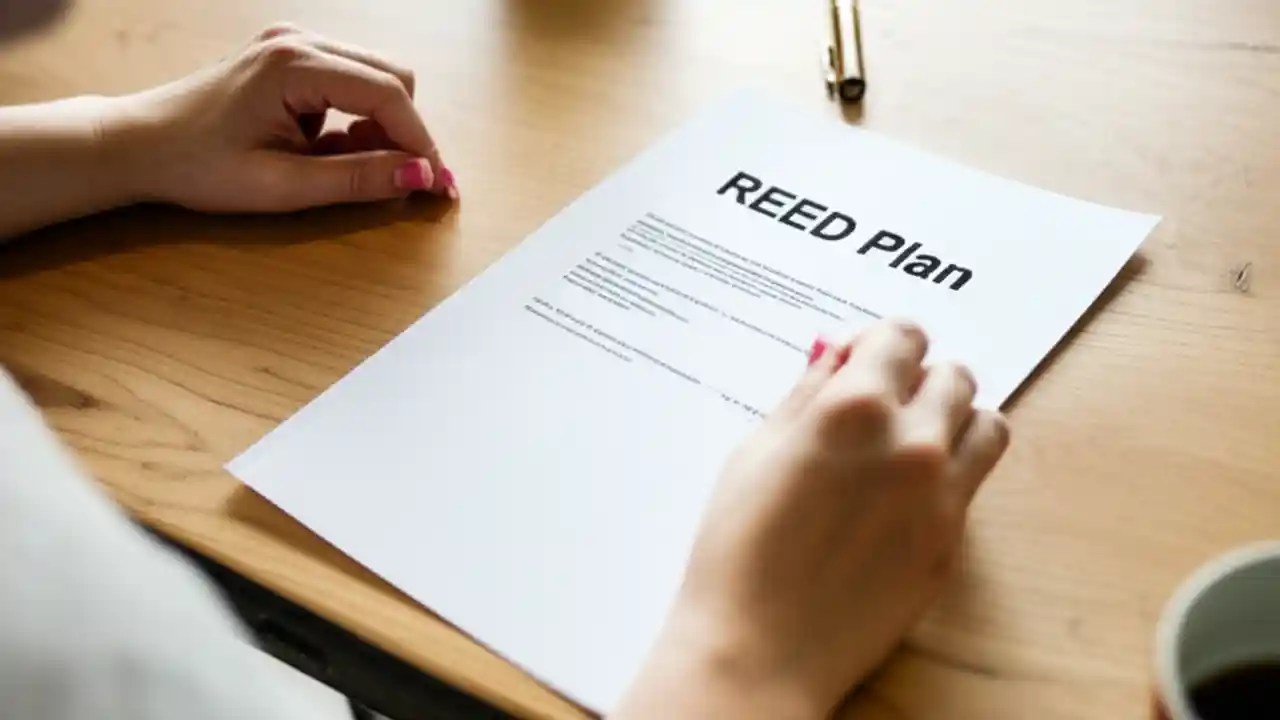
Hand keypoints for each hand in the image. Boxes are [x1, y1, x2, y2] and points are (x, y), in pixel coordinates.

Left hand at [101, 23, 455, 212]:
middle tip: (405, 183)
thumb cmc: (198, 166)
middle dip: (408, 132)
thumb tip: (421, 177)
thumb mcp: (282, 186)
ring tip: (361, 169)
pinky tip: (336, 149)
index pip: (389, 94)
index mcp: (294, 65)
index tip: (436, 185)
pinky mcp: (292, 57)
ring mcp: (295, 43)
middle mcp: (300, 40)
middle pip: (393, 77)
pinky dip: (361, 118)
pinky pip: (352, 81)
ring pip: (378, 78)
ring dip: (385, 126)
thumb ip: (358, 180)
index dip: (420, 142)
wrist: (140, 145)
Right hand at [614, 320, 1009, 718]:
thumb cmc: (739, 550)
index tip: (864, 360)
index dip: (880, 344)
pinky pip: (974, 481)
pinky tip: (906, 493)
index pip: (902, 336)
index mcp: (855, 406)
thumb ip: (806, 394)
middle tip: (883, 405)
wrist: (760, 648)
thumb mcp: (757, 450)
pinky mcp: (952, 541)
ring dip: (952, 419)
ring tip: (910, 442)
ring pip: (984, 422)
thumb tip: (837, 355)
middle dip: (918, 379)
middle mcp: (913, 441)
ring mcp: (942, 494)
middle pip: (952, 375)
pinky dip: (952, 471)